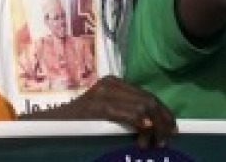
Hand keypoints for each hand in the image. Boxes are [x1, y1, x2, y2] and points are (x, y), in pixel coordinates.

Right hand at [43, 76, 176, 147]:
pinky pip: (125, 113)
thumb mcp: (104, 112)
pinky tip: (146, 129)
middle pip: (148, 100)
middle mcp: (110, 84)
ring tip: (154, 143)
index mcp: (113, 82)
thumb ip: (124, 111)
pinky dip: (139, 121)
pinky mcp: (97, 107)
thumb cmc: (79, 121)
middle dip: (164, 120)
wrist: (52, 122)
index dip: (164, 111)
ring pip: (142, 106)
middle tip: (169, 138)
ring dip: (154, 127)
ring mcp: (103, 94)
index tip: (174, 128)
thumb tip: (153, 123)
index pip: (147, 95)